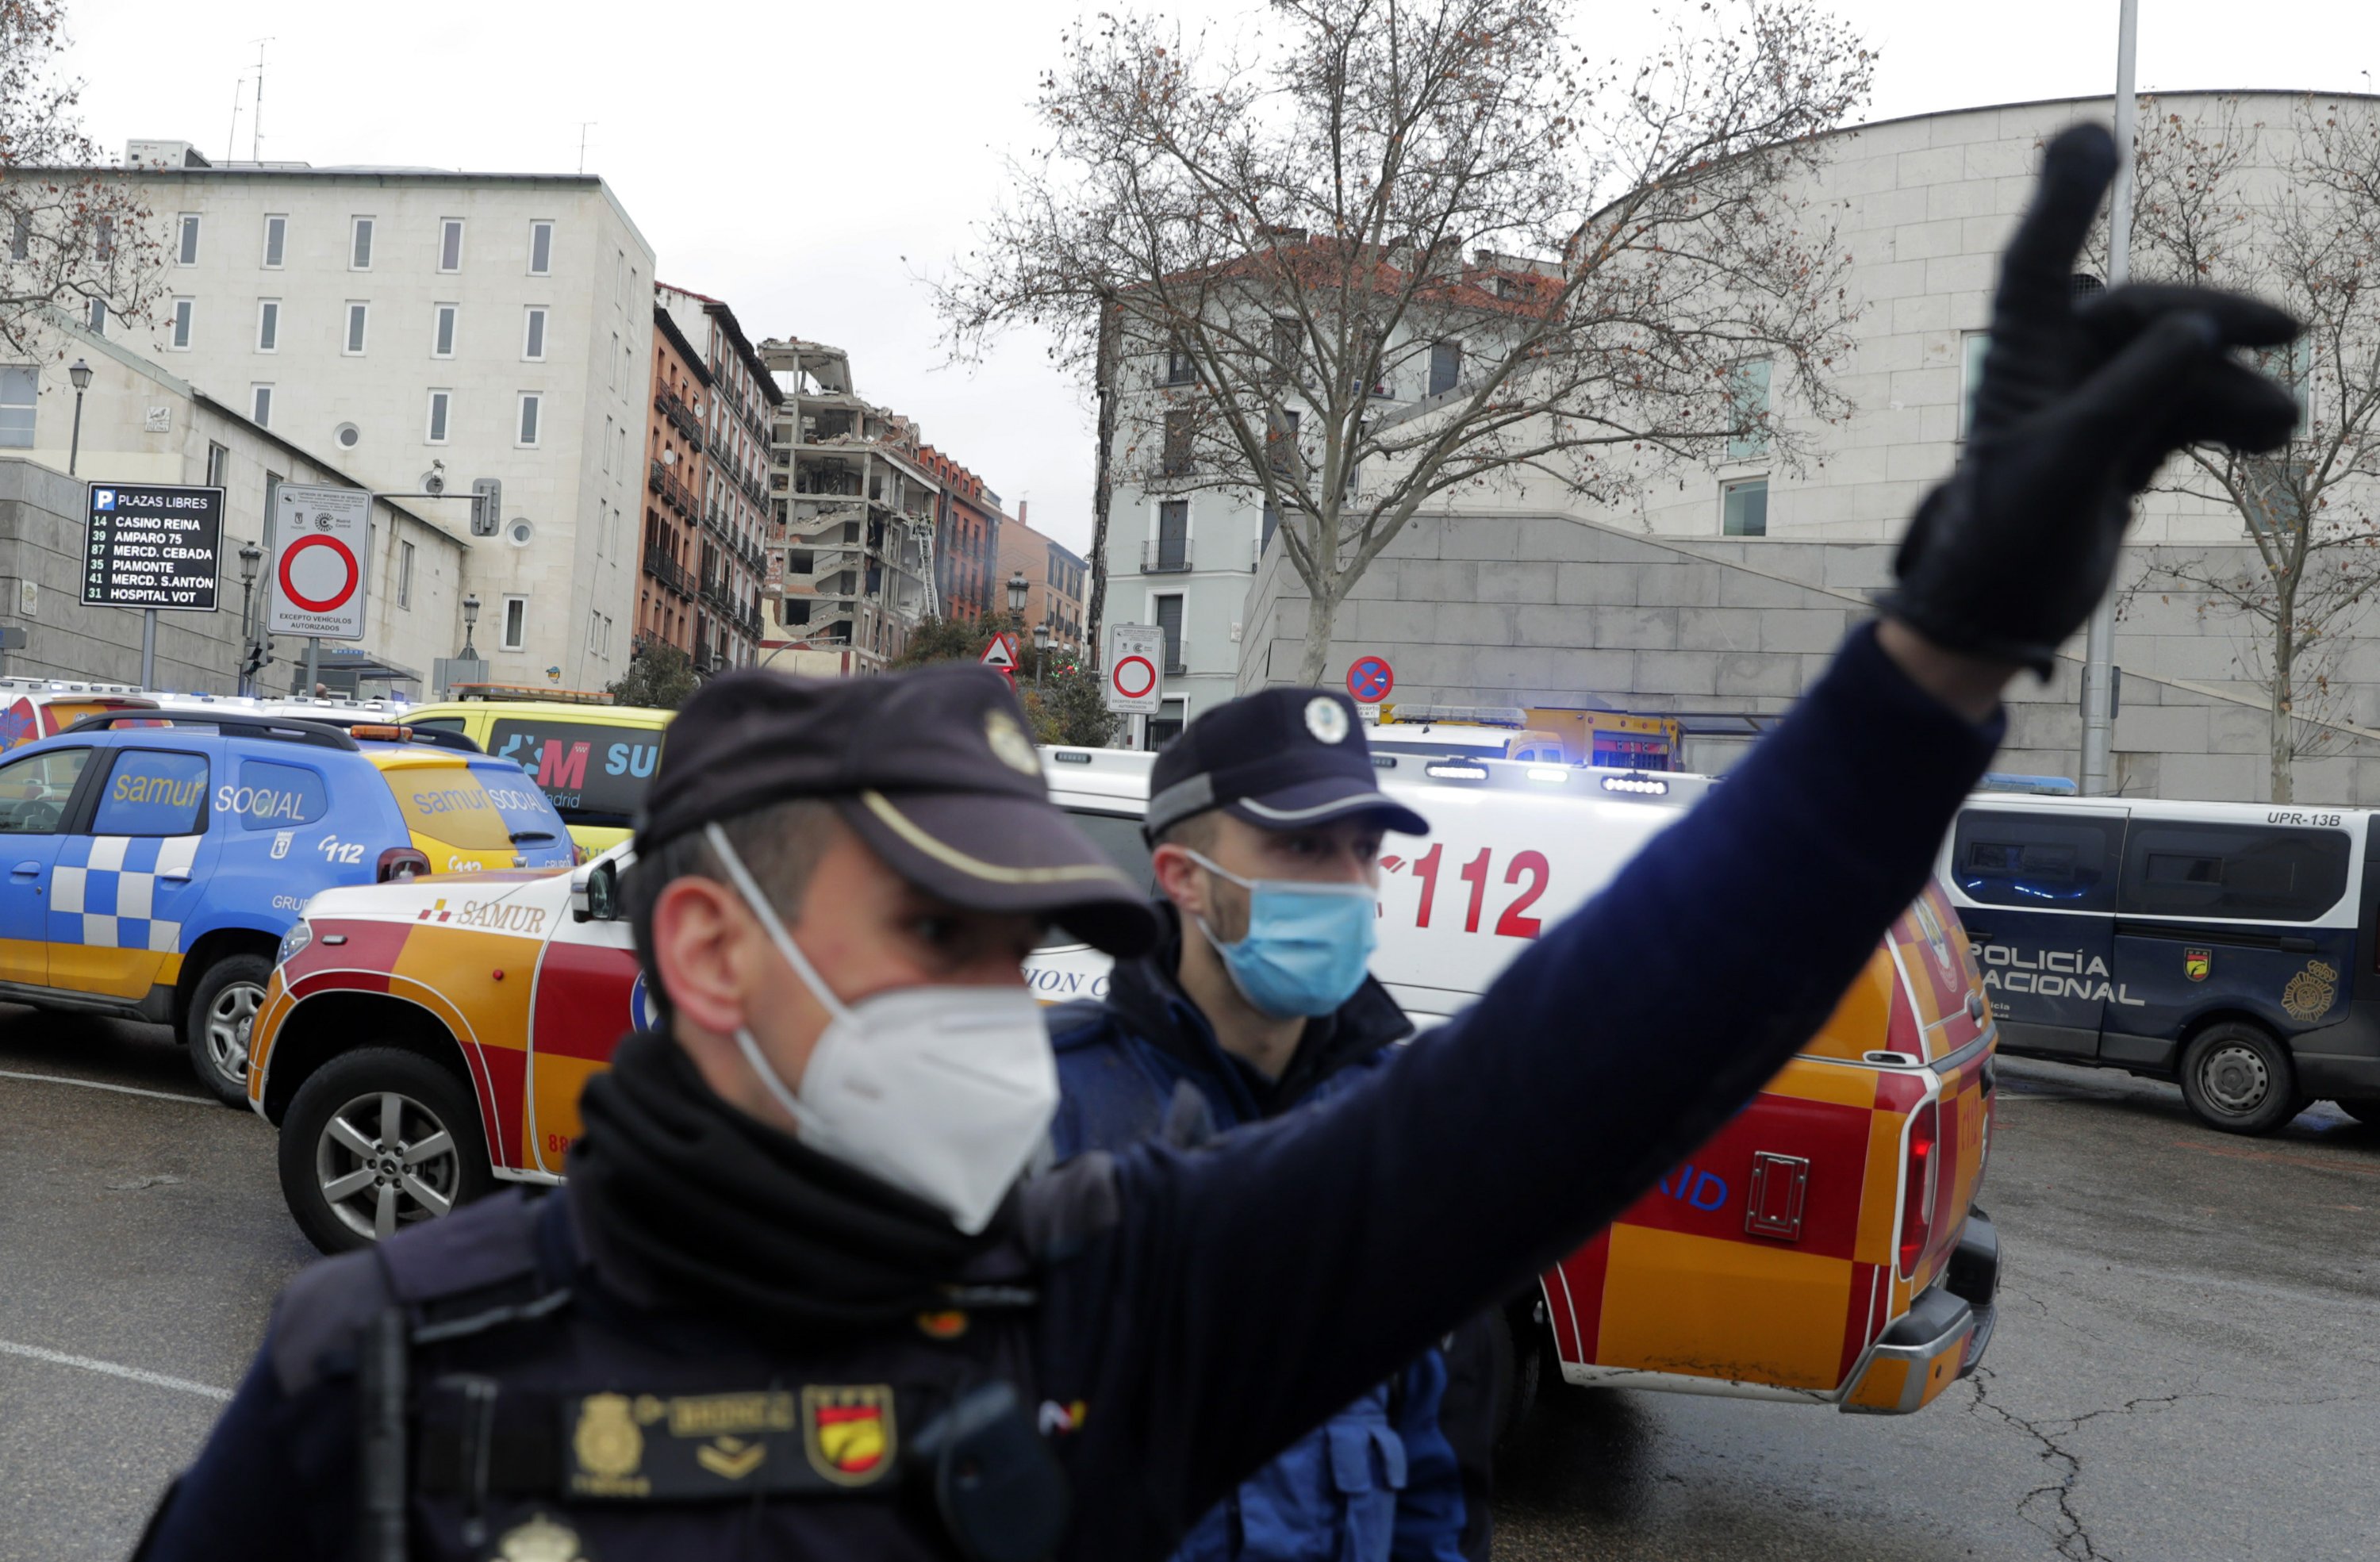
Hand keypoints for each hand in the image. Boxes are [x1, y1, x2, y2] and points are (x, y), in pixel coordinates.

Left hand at [1879, 123, 2302, 679]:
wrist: (2002, 614)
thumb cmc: (2009, 540)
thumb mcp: (2068, 466)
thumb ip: (2129, 395)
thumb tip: (2197, 331)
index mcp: (2021, 359)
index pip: (2041, 263)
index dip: (2067, 201)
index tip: (2096, 141)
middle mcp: (2056, 368)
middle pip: (2147, 313)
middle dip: (2214, 319)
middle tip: (2283, 330)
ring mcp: (2094, 401)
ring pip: (2180, 364)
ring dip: (2233, 387)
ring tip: (2279, 425)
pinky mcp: (2123, 439)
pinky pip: (2189, 406)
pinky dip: (2230, 415)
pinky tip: (2271, 434)